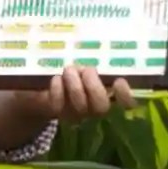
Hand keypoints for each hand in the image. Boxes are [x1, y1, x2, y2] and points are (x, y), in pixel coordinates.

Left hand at [15, 65, 137, 124]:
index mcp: (107, 96)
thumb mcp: (84, 67)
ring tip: (68, 70)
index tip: (119, 80)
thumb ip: (93, 65)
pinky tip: (55, 79)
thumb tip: (96, 55)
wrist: (41, 87)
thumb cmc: (70, 74)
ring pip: (80, 105)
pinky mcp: (57, 112)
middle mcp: (94, 109)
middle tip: (86, 70)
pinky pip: (59, 104)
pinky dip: (57, 88)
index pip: (126, 104)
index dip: (125, 96)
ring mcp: (75, 114)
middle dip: (94, 86)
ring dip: (74, 83)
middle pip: (101, 106)